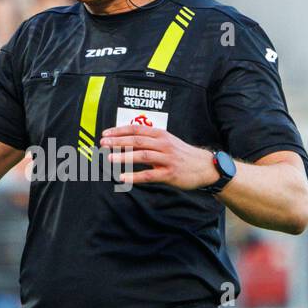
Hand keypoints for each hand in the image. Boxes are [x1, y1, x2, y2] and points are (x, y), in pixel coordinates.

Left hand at [99, 125, 218, 189]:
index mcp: (161, 134)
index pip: (136, 129)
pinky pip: (150, 175)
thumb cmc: (181, 154)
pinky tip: (123, 178)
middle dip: (118, 141)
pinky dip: (135, 176)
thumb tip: (126, 141)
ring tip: (110, 158)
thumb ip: (149, 141)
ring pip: (142, 155)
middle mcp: (163, 144)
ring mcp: (167, 159)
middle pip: (137, 140)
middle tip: (103, 143)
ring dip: (124, 156)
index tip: (105, 133)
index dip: (119, 131)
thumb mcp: (166, 142)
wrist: (204, 166)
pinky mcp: (170, 173)